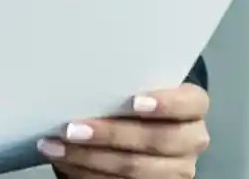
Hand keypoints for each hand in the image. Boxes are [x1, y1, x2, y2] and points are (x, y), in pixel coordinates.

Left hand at [40, 84, 210, 178]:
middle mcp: (191, 140)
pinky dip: (88, 174)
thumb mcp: (129, 88)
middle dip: (111, 134)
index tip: (133, 101)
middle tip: (70, 129)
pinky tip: (66, 163)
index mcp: (193, 108)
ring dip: (90, 158)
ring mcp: (177, 169)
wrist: (133, 133)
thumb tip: (82, 80)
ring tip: (56, 147)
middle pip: (157, 140)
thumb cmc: (126, 101)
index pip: (190, 103)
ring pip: (136, 168)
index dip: (165, 103)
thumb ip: (119, 85)